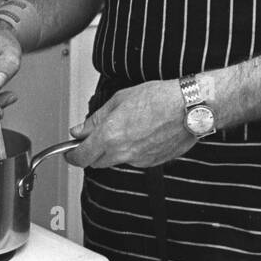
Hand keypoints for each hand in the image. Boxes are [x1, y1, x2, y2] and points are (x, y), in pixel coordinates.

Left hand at [65, 80, 197, 168]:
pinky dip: (133, 150)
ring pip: (117, 160)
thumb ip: (95, 119)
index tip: (70, 152)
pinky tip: (144, 132)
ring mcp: (139, 160)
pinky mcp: (153, 162)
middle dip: (93, 152)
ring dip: (115, 150)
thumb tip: (79, 130)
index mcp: (110, 136)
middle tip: (98, 135)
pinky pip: (135, 160)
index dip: (72, 156)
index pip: (81, 157)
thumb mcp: (119, 100)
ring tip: (130, 127)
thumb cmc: (159, 98)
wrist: (189, 107)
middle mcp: (123, 152)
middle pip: (96, 162)